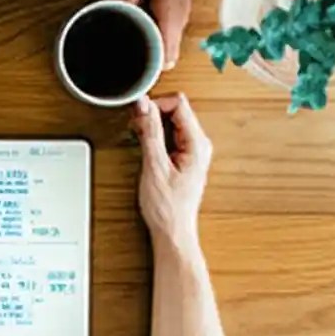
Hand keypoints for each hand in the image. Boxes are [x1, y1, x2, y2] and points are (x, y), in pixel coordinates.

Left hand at [114, 0, 224, 67]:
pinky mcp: (178, 4)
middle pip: (167, 52)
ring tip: (125, 45)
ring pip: (168, 41)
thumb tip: (115, 10)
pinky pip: (167, 28)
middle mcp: (180, 14)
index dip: (151, 69)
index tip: (133, 77)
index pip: (166, 52)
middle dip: (147, 61)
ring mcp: (182, 9)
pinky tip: (136, 26)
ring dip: (150, 46)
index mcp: (170, 8)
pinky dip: (154, 33)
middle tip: (121, 64)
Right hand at [130, 94, 213, 247]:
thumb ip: (150, 133)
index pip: (179, 104)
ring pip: (171, 122)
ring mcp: (192, 151)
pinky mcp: (183, 157)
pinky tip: (145, 145)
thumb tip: (145, 106)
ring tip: (139, 136)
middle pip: (176, 110)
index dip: (156, 104)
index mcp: (197, 144)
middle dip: (152, 113)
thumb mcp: (154, 167)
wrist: (172, 232)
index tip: (139, 112)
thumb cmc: (168, 208)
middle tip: (136, 125)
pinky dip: (154, 135)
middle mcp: (199, 145)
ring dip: (152, 124)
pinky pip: (169, 135)